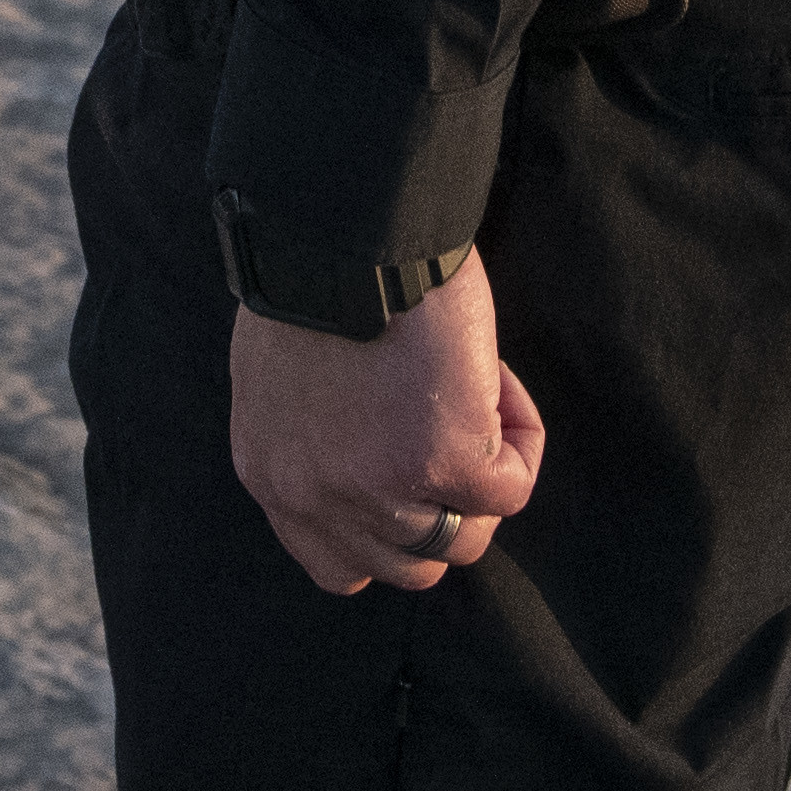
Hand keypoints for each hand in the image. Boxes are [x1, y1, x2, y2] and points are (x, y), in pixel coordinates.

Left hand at [226, 250, 543, 597]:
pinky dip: (520, 440)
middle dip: (444, 507)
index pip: (335, 563)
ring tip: (476, 398)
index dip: (388, 527)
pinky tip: (494, 379)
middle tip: (452, 428)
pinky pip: (510, 489)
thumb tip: (375, 454)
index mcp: (271, 474)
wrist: (343, 226)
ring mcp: (380, 490)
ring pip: (464, 540)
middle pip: (407, 565)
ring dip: (483, 480)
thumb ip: (318, 433)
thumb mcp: (284, 377)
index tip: (409, 468)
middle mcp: (316, 498)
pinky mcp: (445, 463)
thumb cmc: (316, 268)